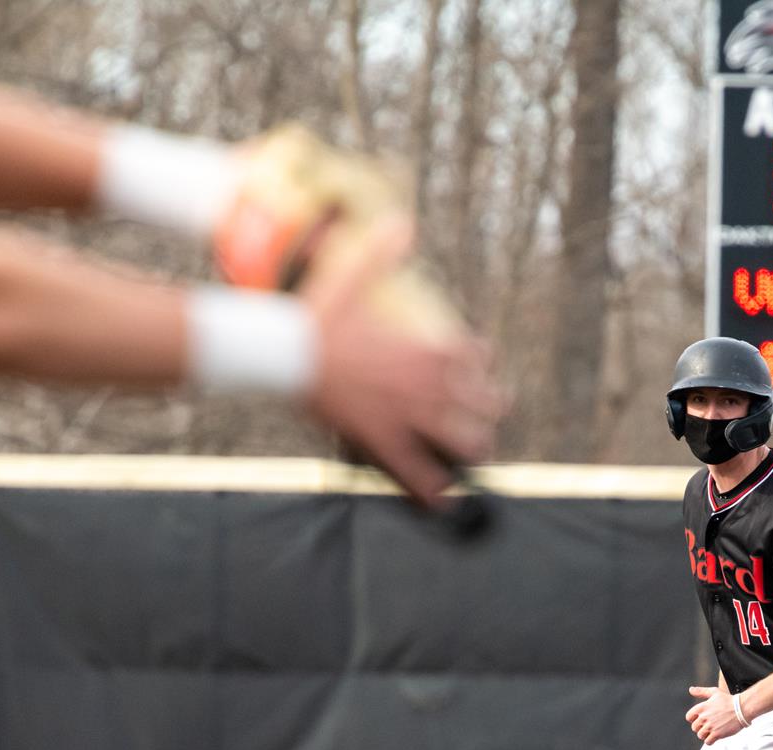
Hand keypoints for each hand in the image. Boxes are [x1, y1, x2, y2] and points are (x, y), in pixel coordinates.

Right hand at [301, 218, 504, 508]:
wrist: (283, 353)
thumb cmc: (315, 317)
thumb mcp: (349, 277)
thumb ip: (380, 252)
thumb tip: (400, 222)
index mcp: (423, 347)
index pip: (475, 356)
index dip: (482, 363)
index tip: (479, 367)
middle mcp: (425, 384)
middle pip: (485, 402)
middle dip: (490, 409)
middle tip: (486, 414)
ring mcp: (408, 416)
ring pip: (464, 441)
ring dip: (474, 447)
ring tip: (474, 453)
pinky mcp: (383, 442)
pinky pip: (419, 475)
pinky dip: (436, 492)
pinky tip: (446, 504)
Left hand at [685, 684, 744, 745]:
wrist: (742, 708)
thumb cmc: (728, 700)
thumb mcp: (714, 692)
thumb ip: (701, 691)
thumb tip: (691, 689)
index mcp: (701, 707)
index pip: (689, 717)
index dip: (694, 719)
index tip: (701, 719)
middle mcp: (704, 717)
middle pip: (694, 728)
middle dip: (700, 727)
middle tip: (709, 725)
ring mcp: (710, 726)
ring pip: (700, 735)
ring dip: (706, 735)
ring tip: (713, 730)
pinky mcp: (717, 734)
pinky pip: (708, 742)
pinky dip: (710, 741)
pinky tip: (716, 736)